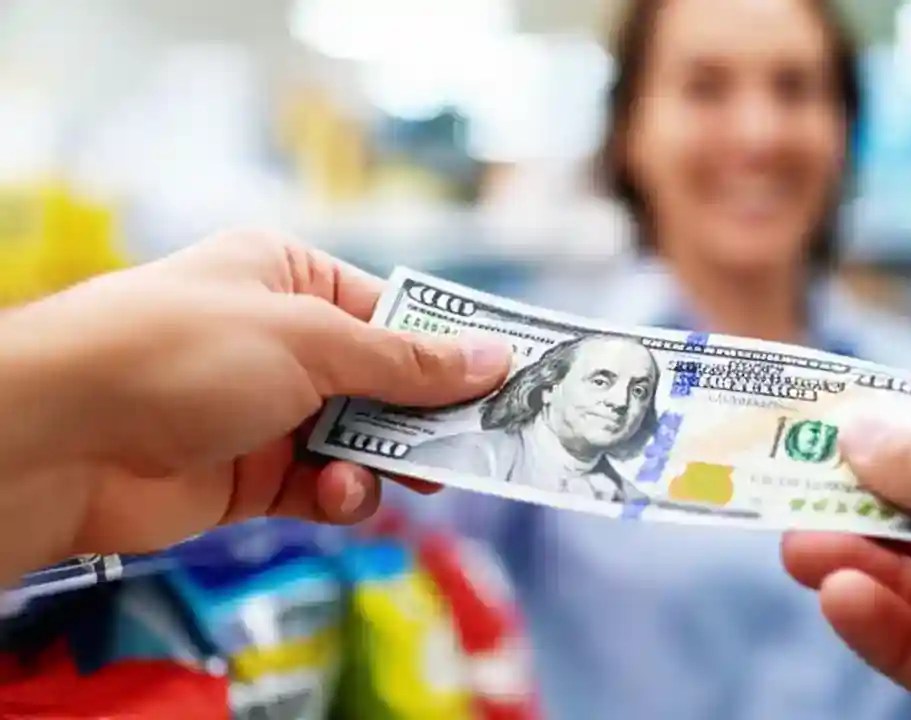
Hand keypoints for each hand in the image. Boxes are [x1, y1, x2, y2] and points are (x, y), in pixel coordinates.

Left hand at [0, 231, 509, 579]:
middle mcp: (282, 341)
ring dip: (383, 463)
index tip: (509, 377)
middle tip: (476, 442)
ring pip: (362, 442)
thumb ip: (405, 362)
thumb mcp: (309, 341)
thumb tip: (491, 358)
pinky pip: (323, 488)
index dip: (450, 348)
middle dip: (425, 415)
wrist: (64, 437)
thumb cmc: (176, 352)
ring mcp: (266, 411)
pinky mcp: (250, 475)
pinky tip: (338, 498)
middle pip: (386, 381)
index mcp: (290, 278)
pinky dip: (342, 497)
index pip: (394, 312)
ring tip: (395, 477)